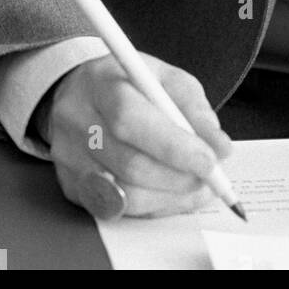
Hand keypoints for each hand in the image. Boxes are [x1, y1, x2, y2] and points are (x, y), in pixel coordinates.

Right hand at [43, 53, 231, 218]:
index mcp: (101, 84)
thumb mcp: (165, 79)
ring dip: (170, 196)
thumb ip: (194, 109)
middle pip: (128, 163)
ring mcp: (68, 158)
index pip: (131, 119)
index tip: (210, 160)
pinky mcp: (71, 186)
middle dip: (178, 176)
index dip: (174, 146)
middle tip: (211, 178)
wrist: (78, 95)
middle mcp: (77, 122)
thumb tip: (220, 148)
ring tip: (197, 187)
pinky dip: (152, 207)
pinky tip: (171, 194)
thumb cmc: (128, 85)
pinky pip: (117, 209)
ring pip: (124, 194)